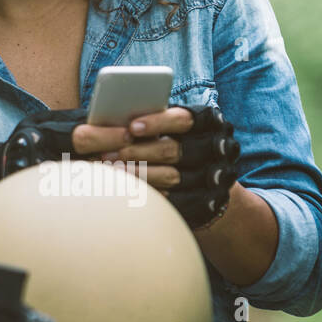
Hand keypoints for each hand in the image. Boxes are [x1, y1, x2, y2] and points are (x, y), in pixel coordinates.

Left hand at [85, 104, 240, 228]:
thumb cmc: (177, 143)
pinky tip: (127, 191)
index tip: (131, 127)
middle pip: (172, 150)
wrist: (210, 180)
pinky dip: (149, 194)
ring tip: (111, 172)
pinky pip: (174, 200)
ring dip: (137, 174)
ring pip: (170, 176)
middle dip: (136, 152)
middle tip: (105, 154)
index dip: (157, 122)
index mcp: (209, 122)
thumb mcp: (173, 129)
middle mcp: (216, 148)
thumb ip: (153, 121)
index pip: (183, 119)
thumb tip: (110, 121)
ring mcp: (214, 177)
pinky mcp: (207, 202)